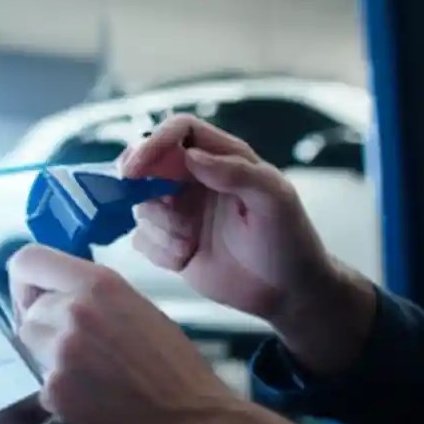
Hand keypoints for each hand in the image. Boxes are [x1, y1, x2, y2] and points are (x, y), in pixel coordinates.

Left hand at [10, 245, 312, 423]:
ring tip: (87, 376)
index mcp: (99, 286)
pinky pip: (41, 386)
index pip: (27, 261)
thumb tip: (60, 301)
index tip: (31, 298)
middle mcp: (74, 313)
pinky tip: (91, 403)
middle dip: (45, 329)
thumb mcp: (139, 312)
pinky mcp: (54, 393)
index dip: (22, 282)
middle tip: (74, 350)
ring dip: (48, 359)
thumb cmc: (177, 373)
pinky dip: (60, 395)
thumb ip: (94, 300)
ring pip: (30, 347)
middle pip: (29, 312)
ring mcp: (60, 354)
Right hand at [119, 114, 374, 375]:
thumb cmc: (289, 240)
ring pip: (141, 205)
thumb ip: (237, 172)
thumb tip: (192, 156)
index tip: (135, 167)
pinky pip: (141, 239)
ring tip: (190, 244)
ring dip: (159, 227)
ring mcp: (179, 211)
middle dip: (136, 179)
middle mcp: (195, 179)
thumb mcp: (275, 200)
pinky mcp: (169, 243)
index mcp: (222, 158)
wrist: (286, 292)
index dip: (153, 142)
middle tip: (134, 195)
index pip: (179, 131)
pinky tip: (186, 259)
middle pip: (147, 162)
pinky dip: (158, 250)